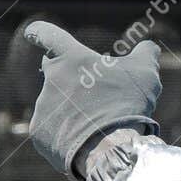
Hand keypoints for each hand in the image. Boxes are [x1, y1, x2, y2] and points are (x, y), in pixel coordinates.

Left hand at [19, 21, 161, 178]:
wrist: (110, 148)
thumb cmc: (127, 105)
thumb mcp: (146, 73)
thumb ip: (146, 54)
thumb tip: (148, 47)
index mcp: (71, 58)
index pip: (49, 35)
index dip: (40, 32)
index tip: (32, 32)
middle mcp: (51, 79)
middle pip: (54, 72)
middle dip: (68, 78)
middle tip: (92, 94)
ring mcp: (42, 106)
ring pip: (56, 103)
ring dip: (71, 110)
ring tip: (96, 126)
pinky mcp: (38, 132)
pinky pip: (52, 129)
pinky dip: (65, 133)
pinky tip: (85, 141)